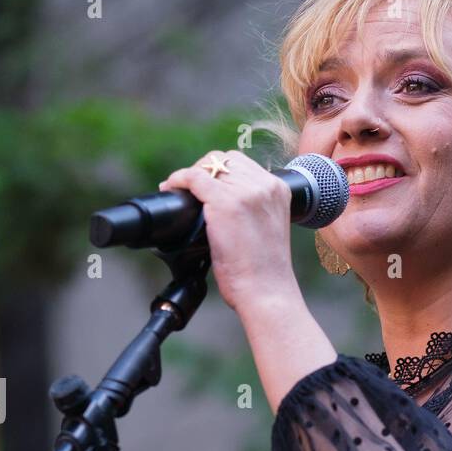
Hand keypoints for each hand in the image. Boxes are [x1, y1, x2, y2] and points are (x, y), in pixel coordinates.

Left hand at [158, 150, 295, 311]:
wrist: (266, 292)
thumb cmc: (264, 272)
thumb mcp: (267, 228)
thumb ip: (253, 208)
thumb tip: (220, 202)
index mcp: (279, 189)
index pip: (243, 164)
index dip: (220, 171)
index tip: (206, 186)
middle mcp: (264, 185)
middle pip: (225, 159)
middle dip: (205, 170)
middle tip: (191, 190)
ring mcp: (245, 192)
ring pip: (208, 165)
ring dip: (191, 175)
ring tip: (180, 190)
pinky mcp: (224, 202)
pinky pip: (193, 177)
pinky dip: (178, 180)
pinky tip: (171, 189)